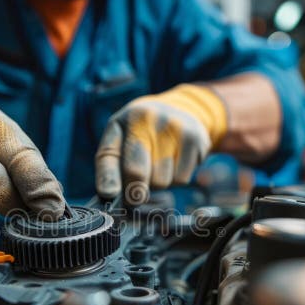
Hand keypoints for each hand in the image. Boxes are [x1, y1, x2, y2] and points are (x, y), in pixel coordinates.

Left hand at [95, 84, 226, 203]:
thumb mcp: (119, 139)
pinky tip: (175, 161)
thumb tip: (109, 194)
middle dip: (135, 189)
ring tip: (158, 164)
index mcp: (124, 121)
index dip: (109, 178)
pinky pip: (182, 180)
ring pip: (162, 182)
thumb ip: (110, 166)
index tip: (109, 194)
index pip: (111, 154)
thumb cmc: (140, 134)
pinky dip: (176, 179)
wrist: (181, 110)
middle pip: (138, 174)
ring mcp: (174, 127)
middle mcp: (148, 120)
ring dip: (158, 182)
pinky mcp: (195, 140)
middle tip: (136, 187)